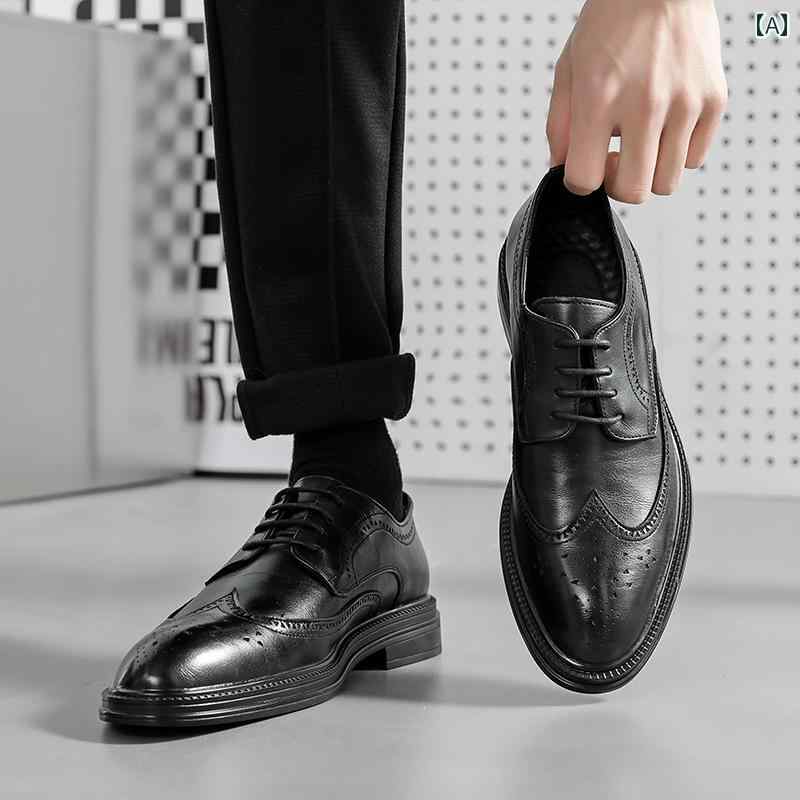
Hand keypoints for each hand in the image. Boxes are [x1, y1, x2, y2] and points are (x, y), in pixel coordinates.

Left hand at [546, 0, 727, 202]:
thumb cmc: (613, 20)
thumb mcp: (568, 68)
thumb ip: (560, 125)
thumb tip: (561, 167)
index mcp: (600, 98)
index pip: (585, 179)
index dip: (581, 183)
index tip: (585, 170)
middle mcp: (645, 104)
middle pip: (634, 192)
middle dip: (619, 186)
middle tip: (616, 162)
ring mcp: (684, 103)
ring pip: (667, 182)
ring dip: (650, 172)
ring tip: (642, 142)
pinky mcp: (714, 99)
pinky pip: (695, 158)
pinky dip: (679, 153)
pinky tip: (666, 127)